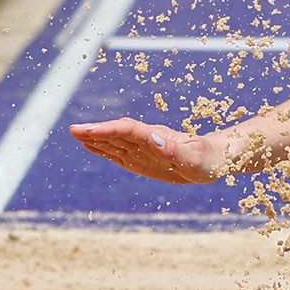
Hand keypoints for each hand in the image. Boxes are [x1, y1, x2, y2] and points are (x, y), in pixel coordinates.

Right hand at [69, 118, 221, 184]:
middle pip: (117, 132)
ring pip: (116, 141)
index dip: (107, 130)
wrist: (216, 159)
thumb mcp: (195, 159)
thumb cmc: (209, 159)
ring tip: (76, 135)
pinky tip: (92, 146)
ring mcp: (144, 149)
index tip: (87, 131)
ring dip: (96, 138)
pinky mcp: (144, 159)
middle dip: (96, 131)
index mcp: (158, 137)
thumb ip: (175, 150)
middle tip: (72, 130)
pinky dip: (104, 149)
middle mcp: (148, 140)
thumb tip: (152, 139)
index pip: (127, 130)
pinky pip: (120, 152)